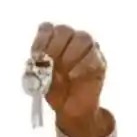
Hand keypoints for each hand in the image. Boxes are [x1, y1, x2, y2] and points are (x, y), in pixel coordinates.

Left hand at [31, 22, 110, 136]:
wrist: (71, 108)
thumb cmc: (55, 91)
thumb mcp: (40, 80)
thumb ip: (38, 67)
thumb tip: (38, 59)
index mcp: (52, 43)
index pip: (47, 29)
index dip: (41, 39)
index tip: (36, 55)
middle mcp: (69, 42)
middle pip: (64, 30)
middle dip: (55, 45)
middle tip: (50, 62)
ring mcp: (86, 49)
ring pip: (83, 38)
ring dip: (71, 54)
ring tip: (64, 72)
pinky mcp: (99, 61)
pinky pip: (94, 56)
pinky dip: (82, 66)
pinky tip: (73, 76)